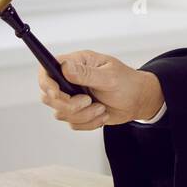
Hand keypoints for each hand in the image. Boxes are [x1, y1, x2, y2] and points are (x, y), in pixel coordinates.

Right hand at [38, 50, 164, 129]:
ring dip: (83, 115)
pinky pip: (73, 123)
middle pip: (49, 96)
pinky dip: (89, 123)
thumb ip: (86, 74)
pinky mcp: (78, 112)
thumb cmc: (128, 83)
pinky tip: (102, 114)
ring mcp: (73, 97)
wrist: (138, 101)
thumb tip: (64, 67)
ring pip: (61, 113)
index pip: (47, 71)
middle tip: (88, 102)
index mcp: (76, 63)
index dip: (47, 84)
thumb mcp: (110, 77)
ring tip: (102, 108)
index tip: (58, 94)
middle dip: (68, 105)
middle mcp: (70, 80)